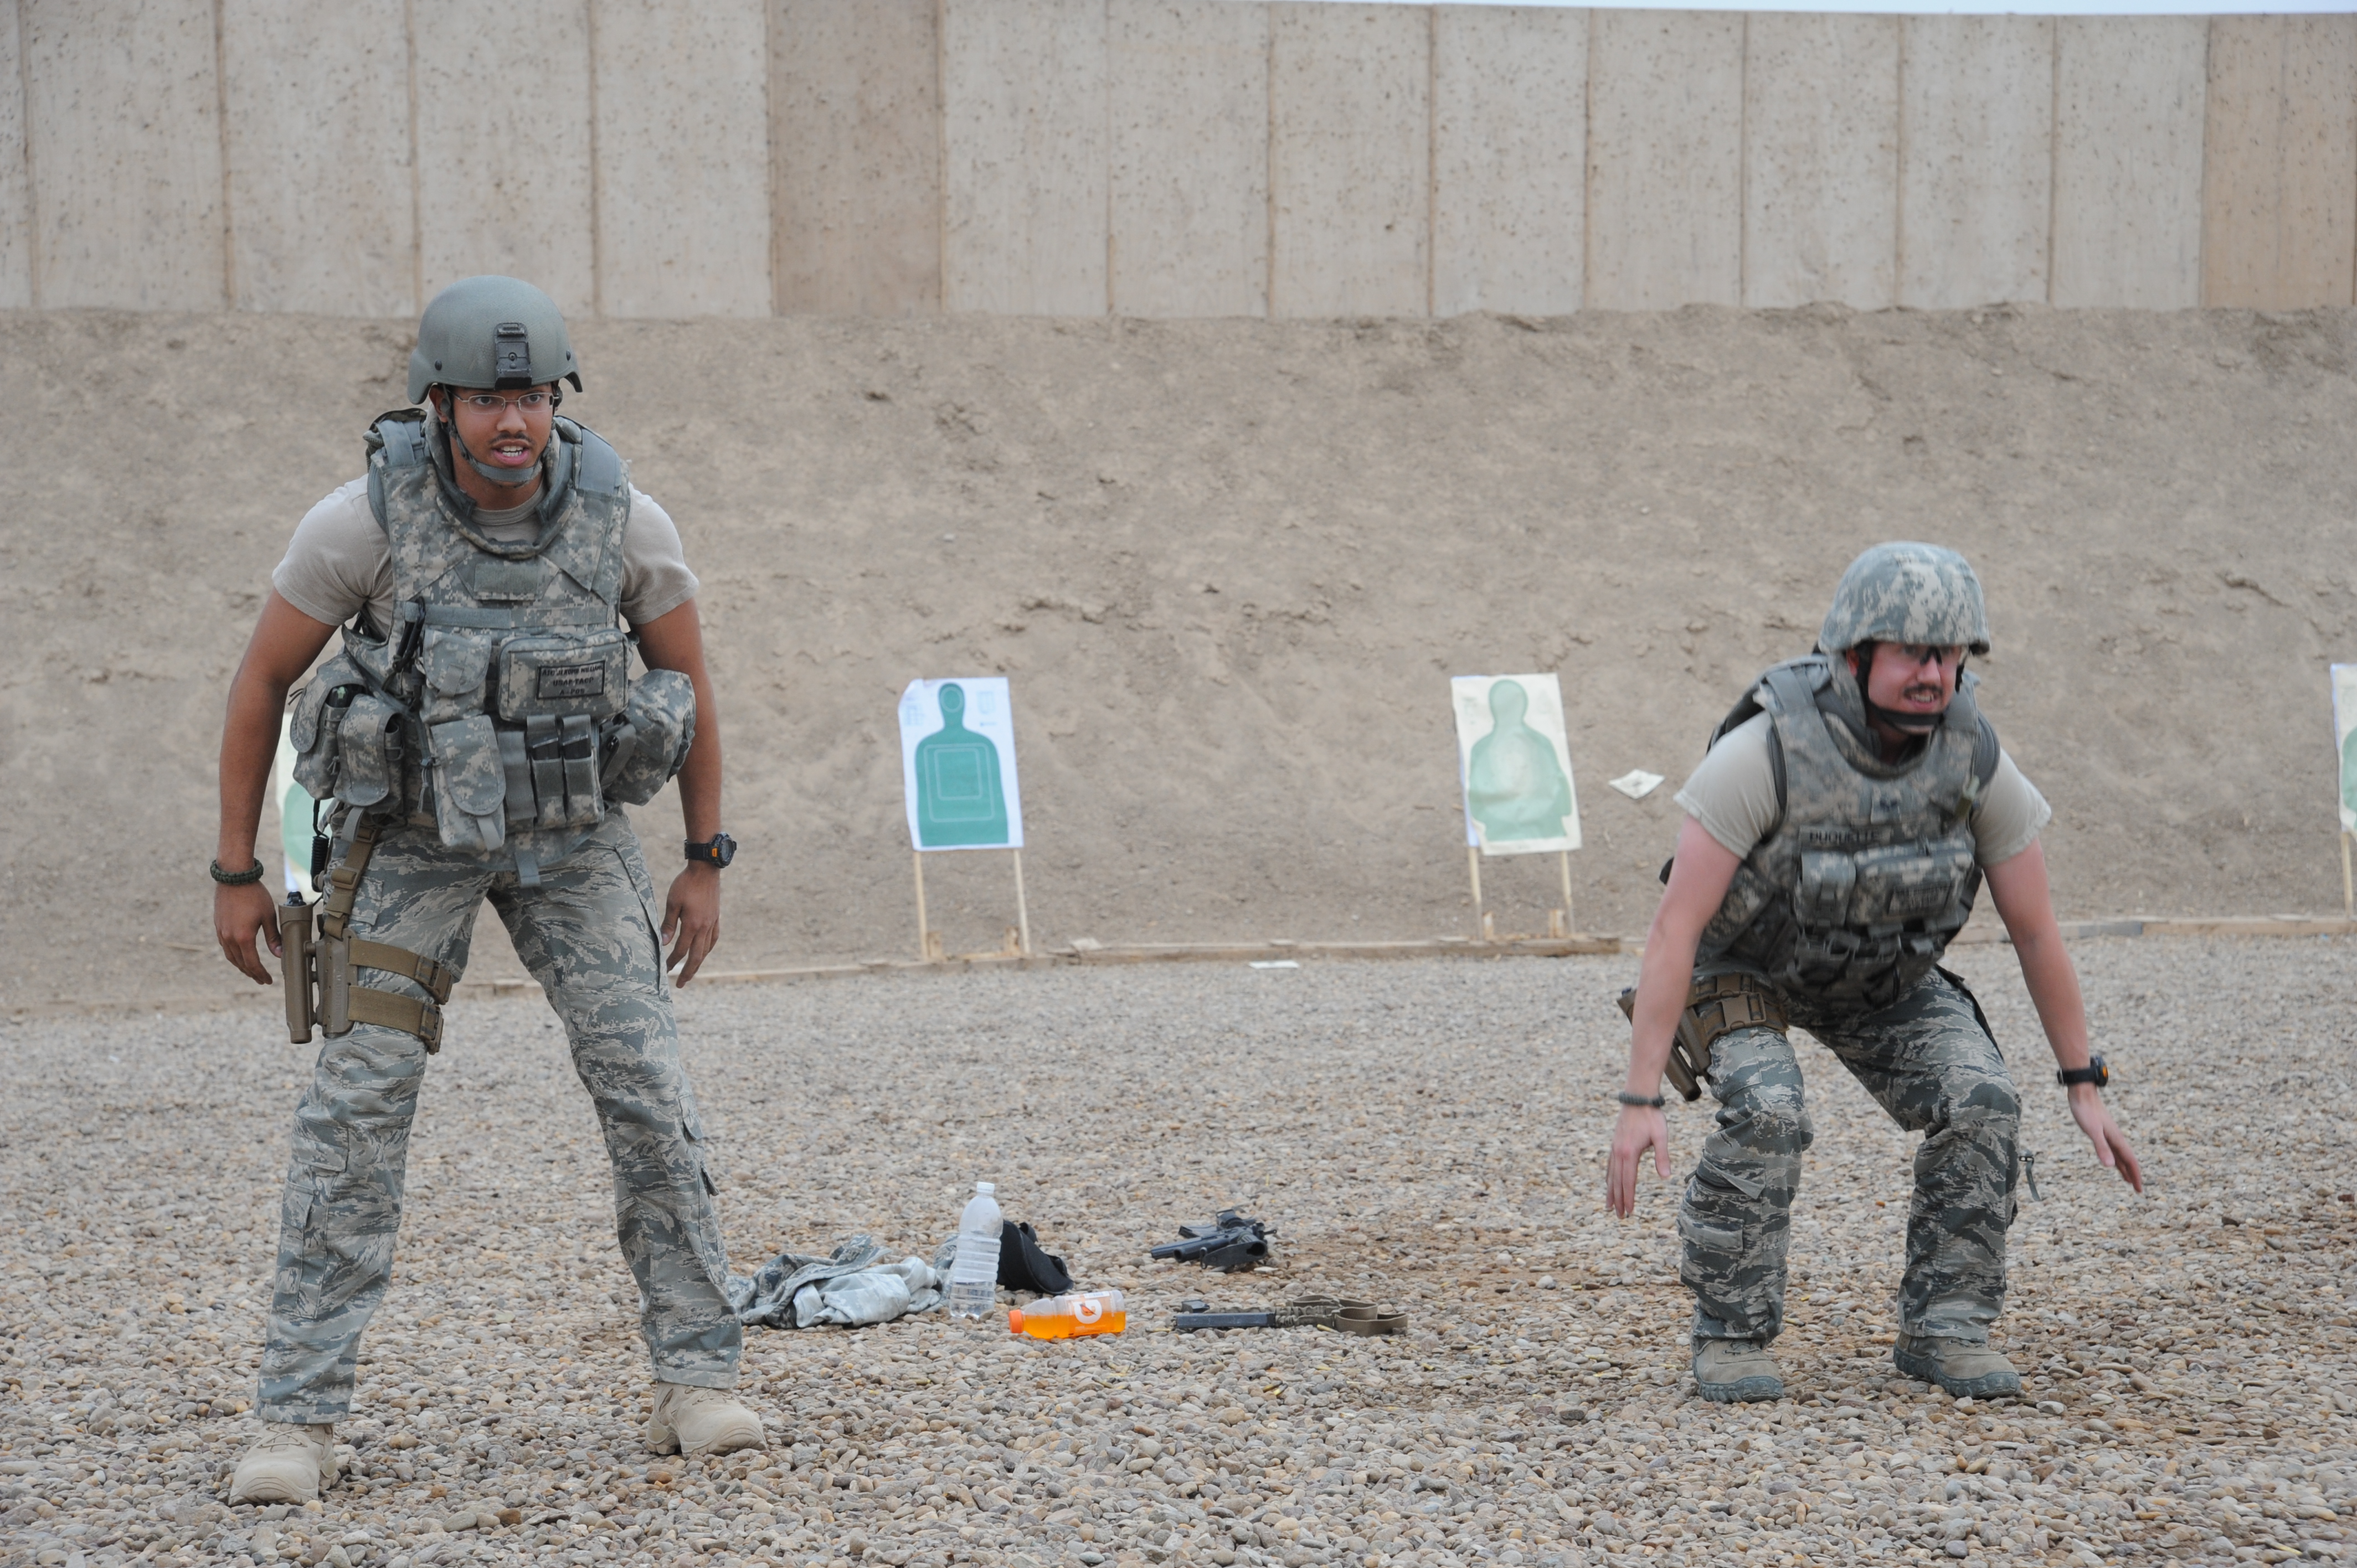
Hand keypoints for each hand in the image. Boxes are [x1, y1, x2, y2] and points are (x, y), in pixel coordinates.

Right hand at [215, 880, 281, 984]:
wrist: (234, 878)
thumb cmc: (254, 894)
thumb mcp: (268, 916)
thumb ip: (273, 937)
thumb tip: (279, 954)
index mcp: (243, 937)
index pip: (252, 963)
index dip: (260, 974)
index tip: (268, 980)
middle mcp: (229, 938)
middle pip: (240, 963)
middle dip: (251, 973)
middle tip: (261, 980)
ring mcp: (221, 933)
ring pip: (231, 957)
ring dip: (241, 966)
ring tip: (251, 972)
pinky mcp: (218, 927)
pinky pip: (226, 947)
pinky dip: (234, 955)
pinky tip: (240, 956)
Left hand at [661, 863, 720, 985]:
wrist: (706, 869)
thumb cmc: (686, 884)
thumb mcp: (673, 902)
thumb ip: (668, 924)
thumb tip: (663, 943)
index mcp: (692, 925)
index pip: (681, 950)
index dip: (673, 962)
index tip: (665, 970)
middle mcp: (704, 927)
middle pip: (697, 956)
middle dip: (688, 972)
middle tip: (681, 984)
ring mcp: (712, 923)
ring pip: (706, 950)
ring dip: (698, 963)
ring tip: (691, 972)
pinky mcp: (716, 917)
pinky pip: (713, 939)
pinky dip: (708, 949)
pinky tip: (704, 952)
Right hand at [1606, 1103, 1671, 1217]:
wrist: (1638, 1098)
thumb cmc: (1651, 1117)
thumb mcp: (1661, 1136)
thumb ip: (1662, 1157)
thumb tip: (1666, 1177)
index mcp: (1629, 1153)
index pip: (1628, 1181)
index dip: (1628, 1198)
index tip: (1628, 1211)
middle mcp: (1618, 1153)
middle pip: (1617, 1182)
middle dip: (1618, 1200)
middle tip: (1619, 1216)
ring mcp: (1614, 1149)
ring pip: (1611, 1175)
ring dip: (1610, 1192)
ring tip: (1609, 1206)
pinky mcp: (1615, 1144)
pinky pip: (1609, 1166)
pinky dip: (1609, 1178)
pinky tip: (1609, 1183)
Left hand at [2067, 1084, 2142, 1191]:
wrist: (2082, 1093)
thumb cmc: (2086, 1111)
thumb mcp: (2092, 1131)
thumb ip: (2101, 1148)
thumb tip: (2111, 1166)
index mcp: (2116, 1140)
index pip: (2130, 1161)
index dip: (2135, 1176)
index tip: (2139, 1190)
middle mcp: (2116, 1138)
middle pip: (2128, 1160)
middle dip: (2133, 1175)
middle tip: (2137, 1189)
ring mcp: (2109, 1135)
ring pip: (2120, 1155)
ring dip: (2125, 1168)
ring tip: (2128, 1179)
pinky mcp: (2101, 1131)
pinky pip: (2112, 1149)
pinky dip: (2115, 1158)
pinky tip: (2112, 1161)